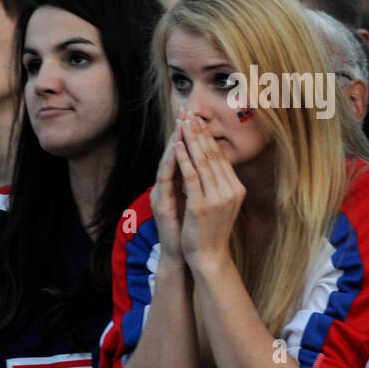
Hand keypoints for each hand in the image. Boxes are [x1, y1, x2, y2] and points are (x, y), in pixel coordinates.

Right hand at [150, 118, 188, 267]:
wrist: (187, 256)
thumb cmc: (192, 230)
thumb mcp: (196, 202)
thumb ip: (196, 184)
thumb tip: (208, 167)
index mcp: (172, 186)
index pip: (180, 155)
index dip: (187, 136)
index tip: (194, 116)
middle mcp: (163, 187)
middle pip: (171, 154)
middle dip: (180, 132)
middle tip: (186, 111)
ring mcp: (160, 195)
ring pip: (166, 162)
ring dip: (173, 143)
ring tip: (180, 124)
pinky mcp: (160, 204)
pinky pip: (165, 179)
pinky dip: (171, 163)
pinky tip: (175, 150)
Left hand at [175, 113, 244, 267]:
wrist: (209, 257)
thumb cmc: (211, 231)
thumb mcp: (222, 205)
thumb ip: (220, 185)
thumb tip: (213, 163)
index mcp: (236, 189)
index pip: (221, 157)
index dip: (209, 138)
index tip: (199, 121)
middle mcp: (230, 191)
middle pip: (213, 155)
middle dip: (200, 132)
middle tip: (191, 114)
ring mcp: (217, 198)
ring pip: (203, 161)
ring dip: (192, 139)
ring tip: (184, 123)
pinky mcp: (201, 206)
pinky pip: (192, 176)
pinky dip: (184, 158)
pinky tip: (178, 145)